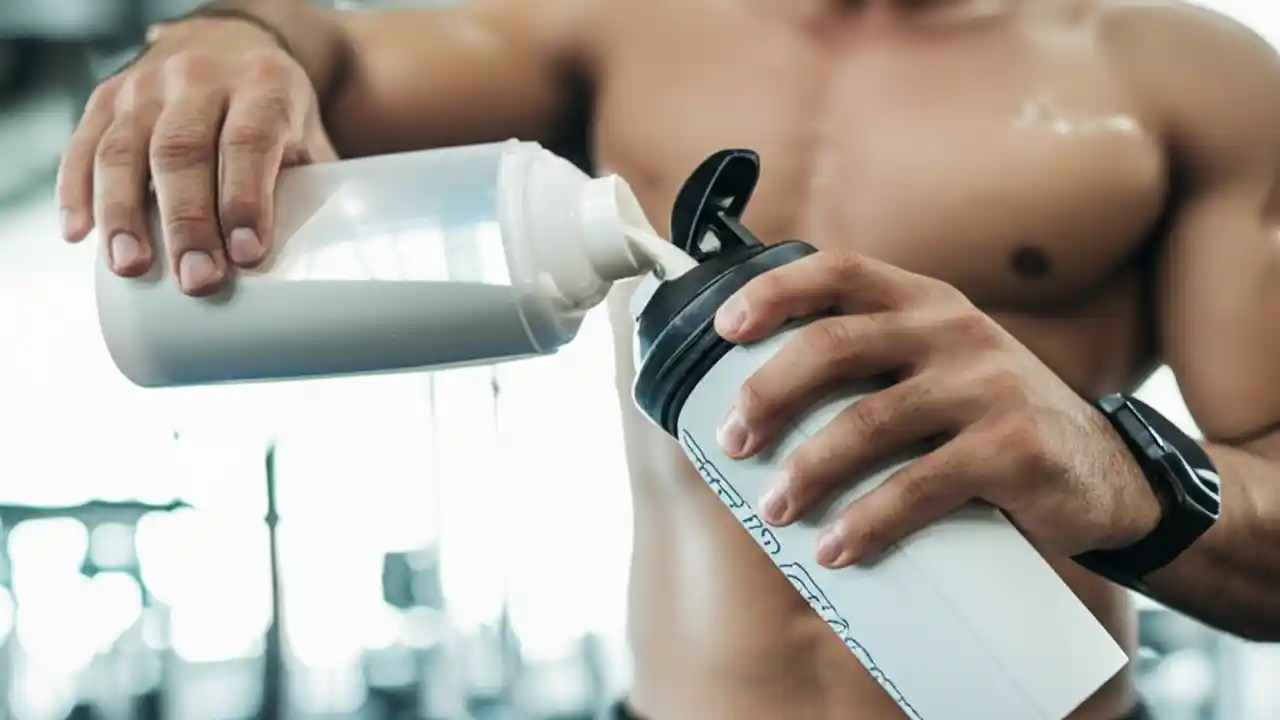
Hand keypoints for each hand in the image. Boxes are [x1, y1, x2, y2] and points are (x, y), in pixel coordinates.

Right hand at [57, 17, 336, 294]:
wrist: (231, 41)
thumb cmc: (276, 109)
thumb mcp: (305, 134)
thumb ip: (309, 187)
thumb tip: (314, 268)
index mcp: (262, 85)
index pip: (248, 141)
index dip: (245, 199)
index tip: (246, 254)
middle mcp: (199, 77)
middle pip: (182, 151)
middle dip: (187, 221)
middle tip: (196, 280)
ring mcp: (146, 84)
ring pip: (125, 148)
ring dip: (124, 213)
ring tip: (131, 266)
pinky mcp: (107, 95)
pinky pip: (84, 144)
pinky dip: (76, 190)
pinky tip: (79, 235)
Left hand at [712, 249, 1163, 566]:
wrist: (1103, 476)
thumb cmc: (992, 423)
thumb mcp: (940, 371)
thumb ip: (874, 368)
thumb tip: (755, 410)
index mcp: (926, 302)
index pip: (840, 271)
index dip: (775, 292)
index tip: (723, 329)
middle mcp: (954, 330)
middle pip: (836, 346)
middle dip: (769, 394)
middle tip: (732, 442)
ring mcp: (987, 386)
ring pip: (868, 423)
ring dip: (807, 471)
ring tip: (775, 510)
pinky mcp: (1013, 448)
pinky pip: (919, 485)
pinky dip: (868, 520)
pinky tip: (836, 547)